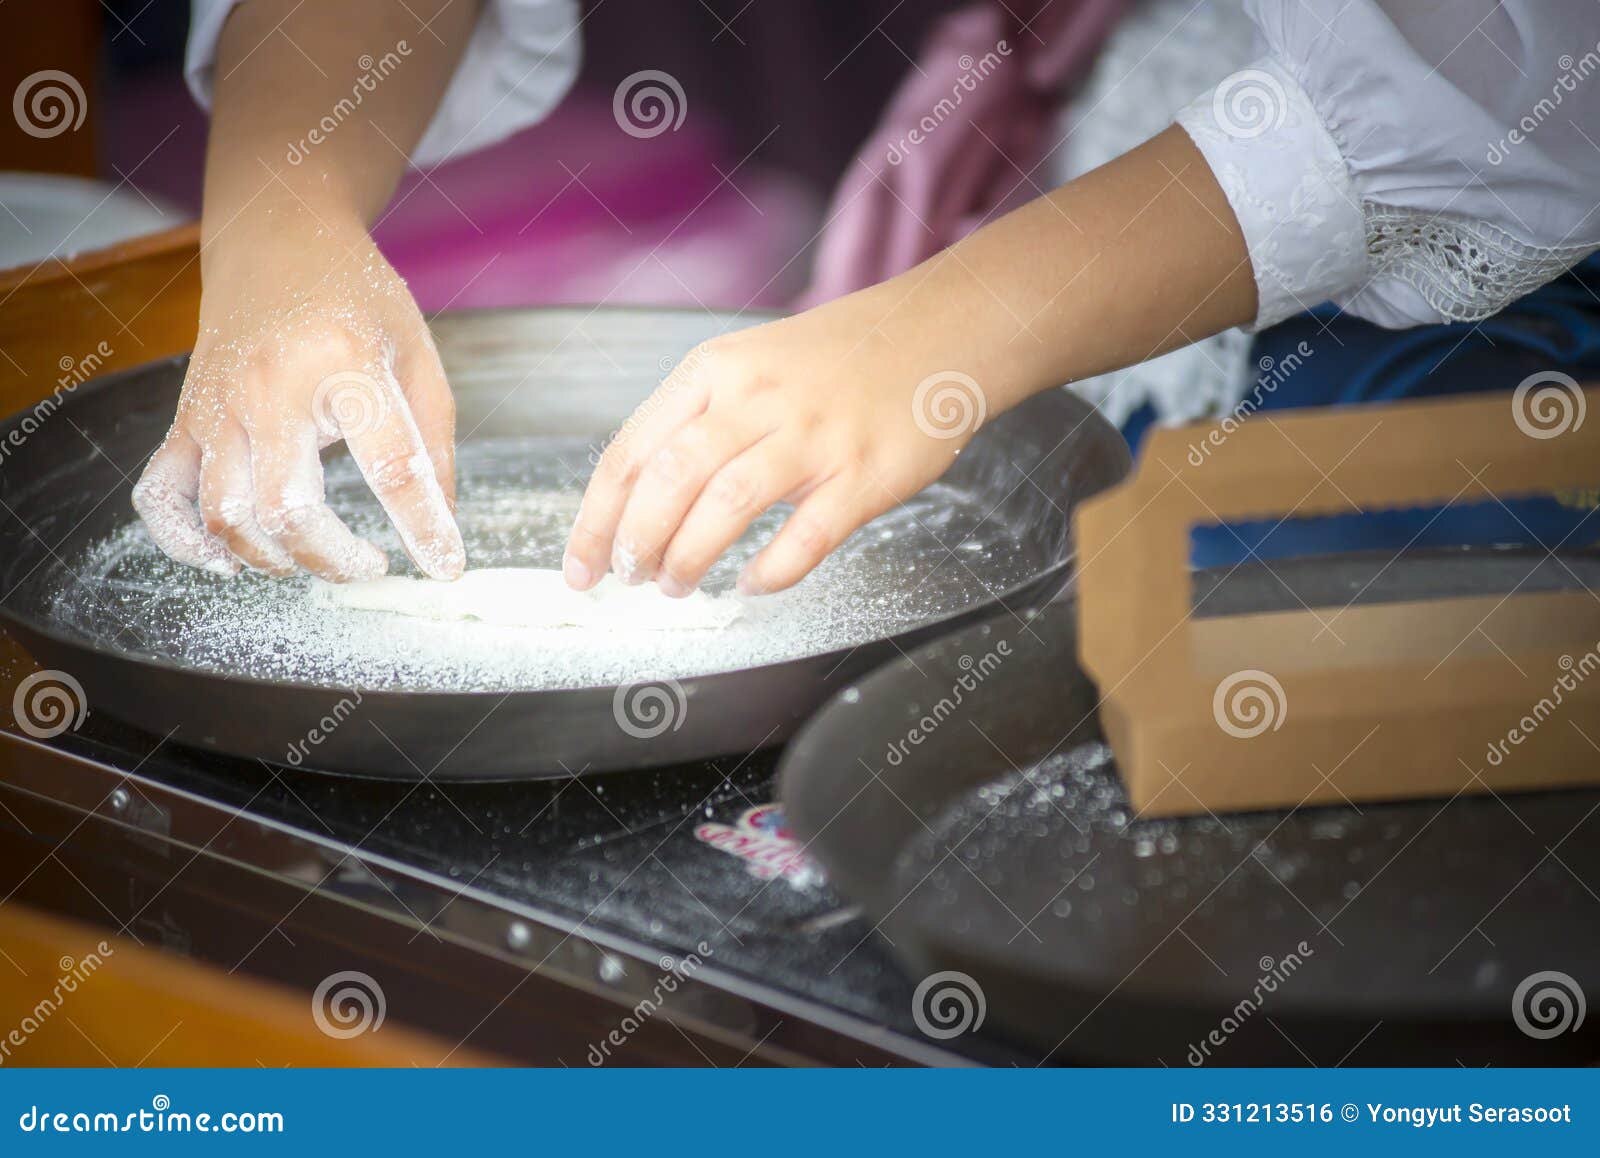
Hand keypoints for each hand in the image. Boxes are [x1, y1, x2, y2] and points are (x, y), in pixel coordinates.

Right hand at [133, 212, 463, 581]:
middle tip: (371, 565)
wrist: (276, 236)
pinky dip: (186, 542)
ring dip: (276, 558)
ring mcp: (218, 406)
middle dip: (336, 559)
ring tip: (316, 554)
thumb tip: (441, 525)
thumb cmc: (356, 299)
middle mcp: (271, 388)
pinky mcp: (184, 419)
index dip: (424, 529)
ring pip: (227, 515)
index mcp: (346, 365)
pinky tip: (230, 559)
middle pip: (290, 509)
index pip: (391, 466)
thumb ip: (432, 444)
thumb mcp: (416, 356)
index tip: (445, 567)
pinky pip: (161, 495)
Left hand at [563, 283, 998, 595]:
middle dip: (635, 543)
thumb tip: (637, 502)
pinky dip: (770, 570)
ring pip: (727, 505)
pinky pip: (806, 537)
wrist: (940, 332)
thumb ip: (697, 421)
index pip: (631, 453)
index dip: (595, 522)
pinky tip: (751, 585)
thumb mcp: (750, 365)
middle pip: (669, 480)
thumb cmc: (837, 360)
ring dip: (689, 558)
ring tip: (677, 586)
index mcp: (715, 371)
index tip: (581, 568)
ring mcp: (813, 436)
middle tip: (631, 579)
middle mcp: (758, 399)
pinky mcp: (864, 474)